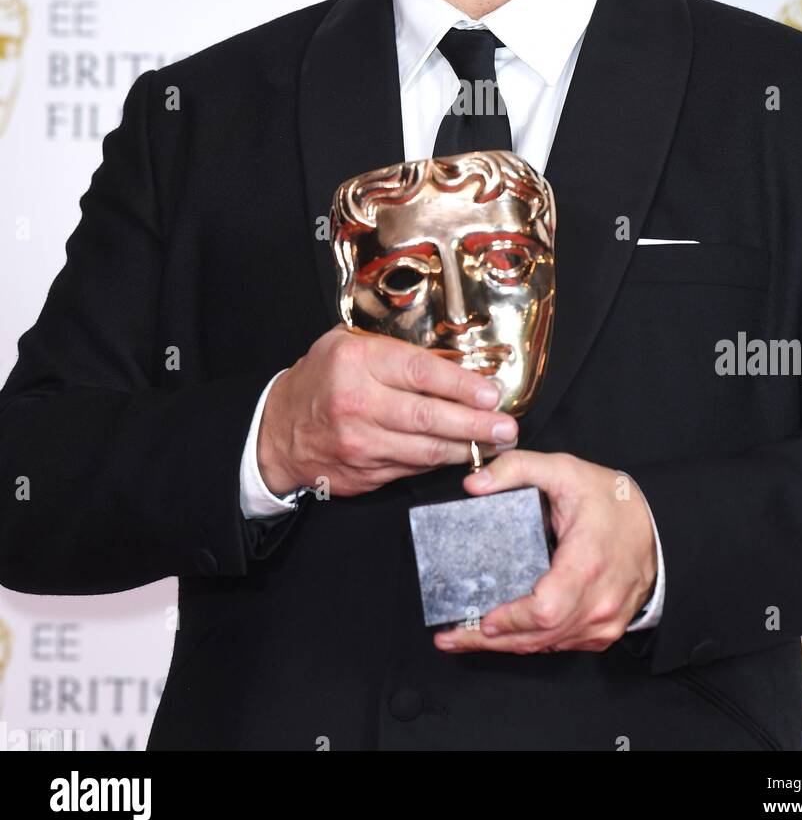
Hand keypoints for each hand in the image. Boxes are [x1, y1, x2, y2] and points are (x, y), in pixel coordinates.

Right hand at [257, 323, 518, 497]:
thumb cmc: (319, 379)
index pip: (419, 372)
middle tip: (507, 426)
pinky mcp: (365, 473)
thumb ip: (392, 350)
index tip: (491, 393)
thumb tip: (449, 362)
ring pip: (425, 449)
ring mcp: (361, 444)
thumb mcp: (346, 345)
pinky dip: (440, 461)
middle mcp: (359, 404)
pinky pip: (412, 467)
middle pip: (428, 417)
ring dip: (465, 447)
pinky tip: (461, 454)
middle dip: (475, 424)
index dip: (461, 384)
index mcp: (356, 363)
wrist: (277, 432)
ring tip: (495, 442)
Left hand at [434, 451, 656, 653]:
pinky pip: (561, 644)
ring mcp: (604, 621)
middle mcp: (599, 601)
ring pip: (548, 645)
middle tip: (451, 637)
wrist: (657, 523)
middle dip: (490, 640)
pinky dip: (531, 642)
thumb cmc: (612, 500)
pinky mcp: (604, 630)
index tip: (481, 618)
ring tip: (464, 638)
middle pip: (539, 637)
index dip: (511, 619)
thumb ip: (517, 469)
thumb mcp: (564, 470)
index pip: (545, 609)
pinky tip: (504, 635)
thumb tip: (474, 484)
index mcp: (587, 564)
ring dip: (506, 645)